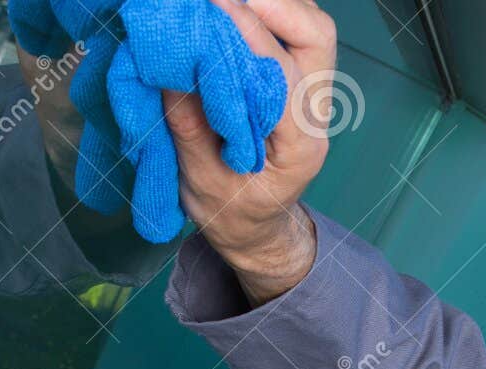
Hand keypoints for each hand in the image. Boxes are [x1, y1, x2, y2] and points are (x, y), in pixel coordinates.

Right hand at [163, 0, 335, 302]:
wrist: (255, 228)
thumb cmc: (230, 213)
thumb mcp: (201, 181)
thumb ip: (188, 123)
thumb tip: (169, 61)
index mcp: (299, 146)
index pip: (284, 74)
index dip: (247, 32)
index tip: (209, 4)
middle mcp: (315, 115)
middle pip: (315, 36)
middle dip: (273, 4)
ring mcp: (312, 96)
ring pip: (309, 27)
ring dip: (270, 5)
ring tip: (224, 2)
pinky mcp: (297, 83)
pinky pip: (292, 34)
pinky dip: (265, 14)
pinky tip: (233, 11)